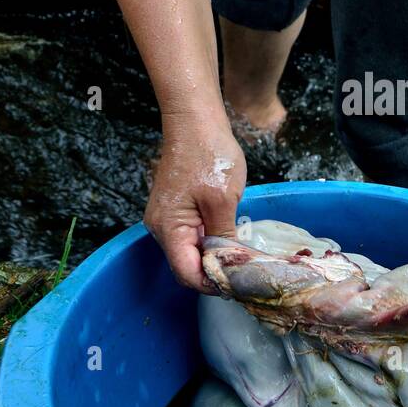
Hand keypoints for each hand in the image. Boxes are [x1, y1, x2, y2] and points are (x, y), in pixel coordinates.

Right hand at [144, 110, 246, 290]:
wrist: (195, 121)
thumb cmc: (209, 155)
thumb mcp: (223, 200)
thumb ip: (224, 236)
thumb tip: (231, 265)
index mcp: (169, 228)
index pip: (186, 274)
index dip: (212, 284)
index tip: (239, 285)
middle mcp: (161, 228)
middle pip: (187, 266)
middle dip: (215, 273)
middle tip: (246, 275)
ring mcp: (167, 218)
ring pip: (190, 251)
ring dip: (213, 257)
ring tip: (242, 258)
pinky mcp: (176, 209)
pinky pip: (191, 236)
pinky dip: (210, 242)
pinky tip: (230, 240)